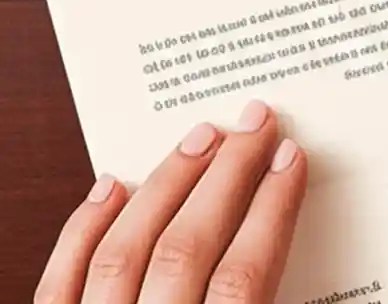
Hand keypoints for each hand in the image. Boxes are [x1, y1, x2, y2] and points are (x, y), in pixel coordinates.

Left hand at [35, 100, 307, 303]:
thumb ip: (272, 295)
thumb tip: (304, 241)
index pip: (244, 273)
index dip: (273, 208)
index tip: (290, 159)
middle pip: (188, 246)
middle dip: (229, 175)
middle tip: (255, 124)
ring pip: (126, 250)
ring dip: (167, 186)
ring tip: (200, 139)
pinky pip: (60, 281)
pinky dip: (85, 229)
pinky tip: (113, 187)